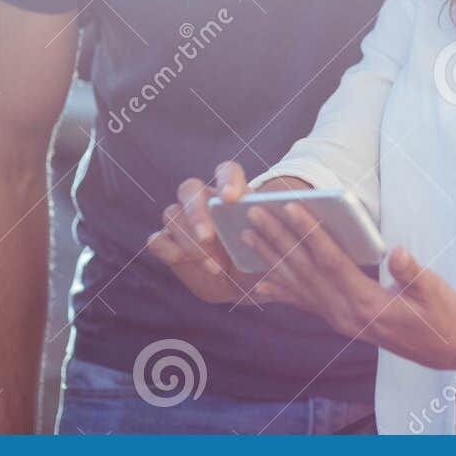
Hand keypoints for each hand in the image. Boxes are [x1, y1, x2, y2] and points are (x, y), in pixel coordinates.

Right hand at [145, 161, 304, 303]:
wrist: (244, 283)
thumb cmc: (263, 256)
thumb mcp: (277, 244)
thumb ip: (280, 226)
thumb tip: (297, 212)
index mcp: (232, 192)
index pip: (226, 171)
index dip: (227, 181)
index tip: (231, 199)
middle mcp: (203, 201)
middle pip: (189, 189)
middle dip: (197, 212)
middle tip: (209, 236)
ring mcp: (182, 222)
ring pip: (172, 215)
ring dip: (188, 240)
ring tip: (213, 265)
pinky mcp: (169, 244)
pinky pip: (157, 240)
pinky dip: (169, 250)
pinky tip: (186, 262)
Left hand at [245, 203, 455, 370]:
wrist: (441, 350)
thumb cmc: (440, 316)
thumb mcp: (435, 292)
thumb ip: (413, 274)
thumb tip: (398, 252)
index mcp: (366, 302)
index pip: (331, 262)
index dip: (310, 234)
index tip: (291, 209)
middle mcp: (344, 313)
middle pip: (305, 271)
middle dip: (279, 240)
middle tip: (255, 216)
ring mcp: (339, 319)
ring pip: (298, 286)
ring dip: (273, 260)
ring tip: (249, 238)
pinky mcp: (340, 321)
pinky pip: (304, 304)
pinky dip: (282, 291)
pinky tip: (263, 283)